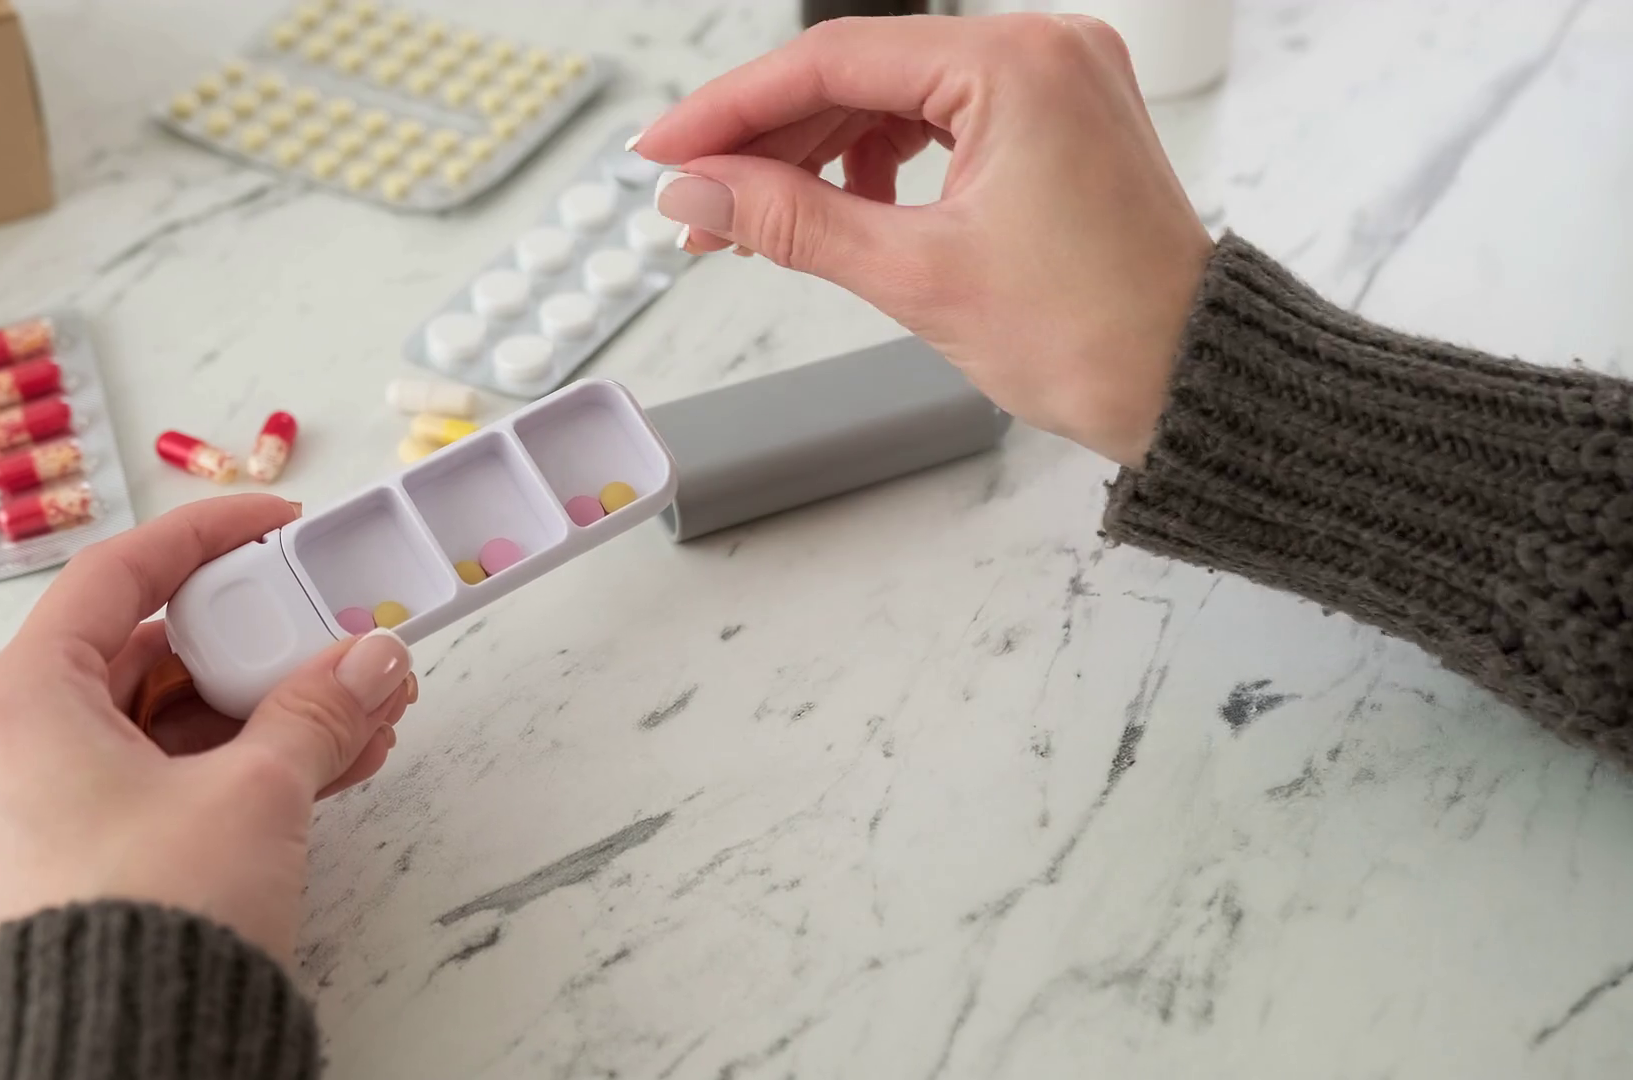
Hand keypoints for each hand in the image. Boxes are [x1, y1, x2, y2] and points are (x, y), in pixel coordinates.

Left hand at [0, 495, 415, 960]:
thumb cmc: (152, 919)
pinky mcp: (71, 867)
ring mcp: (35, 813)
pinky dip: (235, 768)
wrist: (115, 1066)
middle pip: (144, 655)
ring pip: (160, 727)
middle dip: (258, 645)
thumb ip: (319, 710)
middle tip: (334, 632)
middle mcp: (9, 749)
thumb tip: (373, 657)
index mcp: (21, 702)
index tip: (278, 525)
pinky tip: (330, 766)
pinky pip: (157, 785)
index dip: (205, 536)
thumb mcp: (255, 794)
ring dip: (264, 712)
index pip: (117, 576)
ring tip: (364, 711)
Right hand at [633, 14, 1214, 465]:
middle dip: (767, 143)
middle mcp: (1042, 49)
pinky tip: (840, 212)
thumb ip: (791, 221)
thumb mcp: (916, 276)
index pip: (834, 61)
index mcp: (1017, 64)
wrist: (1192, 386)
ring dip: (816, 157)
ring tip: (751, 225)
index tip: (664, 152)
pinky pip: (939, 121)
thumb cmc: (1095, 336)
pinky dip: (878, 164)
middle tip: (694, 206)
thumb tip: (697, 189)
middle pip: (859, 74)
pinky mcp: (1057, 122)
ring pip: (893, 99)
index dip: (731, 109)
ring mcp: (1054, 81)